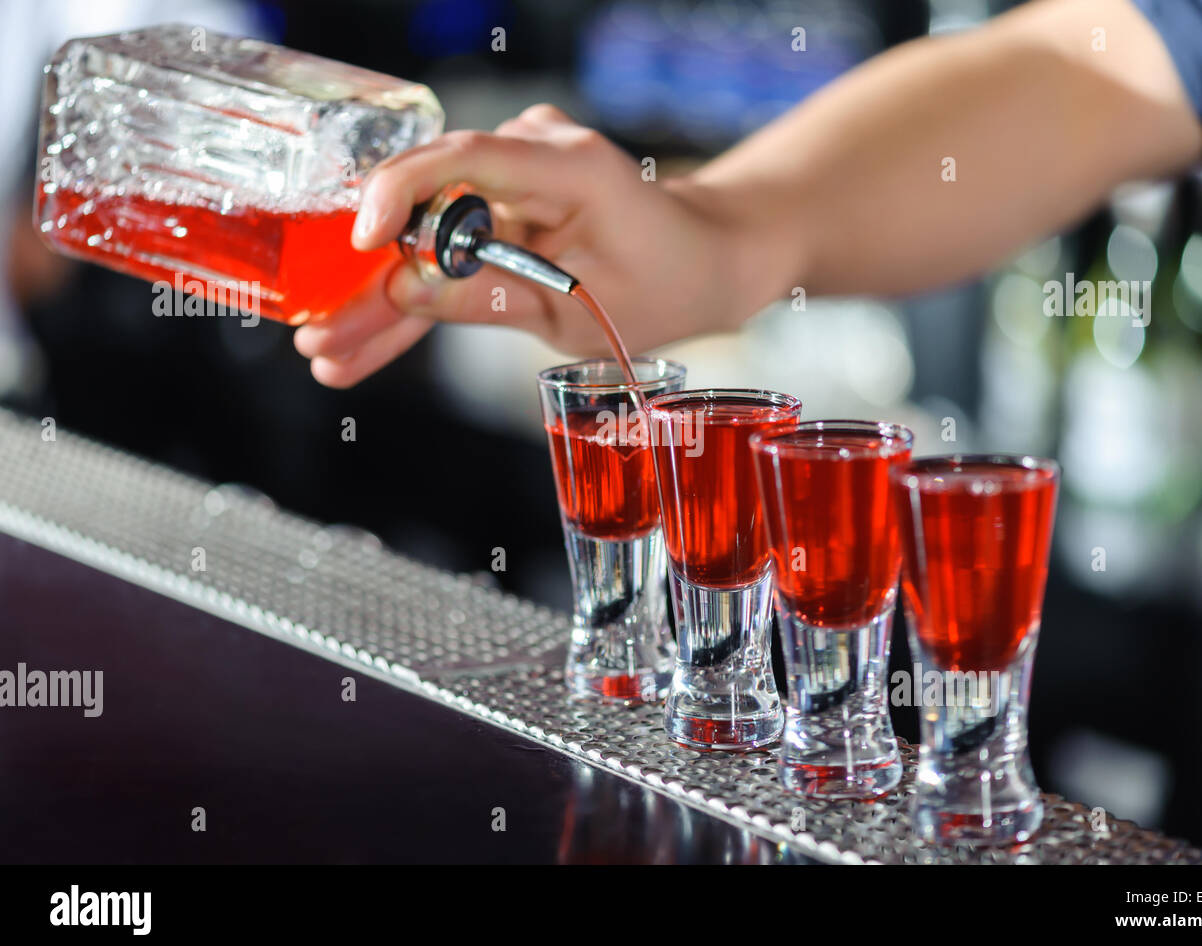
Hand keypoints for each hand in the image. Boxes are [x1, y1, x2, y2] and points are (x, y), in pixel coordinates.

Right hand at [294, 105, 776, 387]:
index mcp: (565, 167)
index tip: (357, 245)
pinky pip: (449, 247)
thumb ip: (491, 298)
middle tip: (316, 334)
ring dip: (382, 297)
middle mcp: (531, 155)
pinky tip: (364, 339)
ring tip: (328, 352)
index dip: (396, 197)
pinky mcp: (507, 201)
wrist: (703, 260)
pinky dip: (418, 293)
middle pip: (427, 211)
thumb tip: (404, 292)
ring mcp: (516, 174)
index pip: (459, 159)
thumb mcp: (582, 313)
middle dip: (370, 278)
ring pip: (429, 238)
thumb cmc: (663, 283)